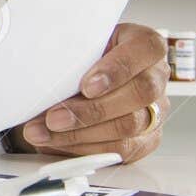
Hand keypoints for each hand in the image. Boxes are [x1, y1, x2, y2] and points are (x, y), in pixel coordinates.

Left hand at [14, 23, 167, 161]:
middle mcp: (157, 77)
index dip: (117, 69)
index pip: (146, 50)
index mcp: (145, 45)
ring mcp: (155, 110)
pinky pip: (119, 150)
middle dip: (91, 110)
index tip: (86, 85)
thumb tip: (38, 69)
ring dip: (80, 134)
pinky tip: (57, 143)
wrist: (82, 76)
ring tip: (44, 132)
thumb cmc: (82, 57)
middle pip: (138, 95)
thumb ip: (70, 52)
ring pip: (128, 127)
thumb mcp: (78, 45)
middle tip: (54, 117)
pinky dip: (83, 148)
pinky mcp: (145, 139)